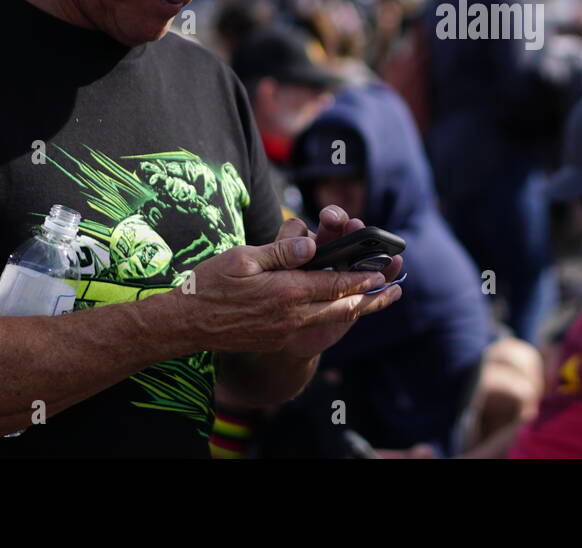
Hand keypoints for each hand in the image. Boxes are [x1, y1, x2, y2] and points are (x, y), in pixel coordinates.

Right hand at [170, 205, 402, 357]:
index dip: (362, 277)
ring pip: (330, 318)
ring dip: (355, 307)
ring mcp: (285, 330)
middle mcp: (292, 315)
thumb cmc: (210, 284)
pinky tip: (336, 306)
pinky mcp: (276, 338)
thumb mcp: (244, 258)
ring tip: (376, 299)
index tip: (382, 272)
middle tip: (394, 290)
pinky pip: (312, 325)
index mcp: (287, 292)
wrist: (186, 324)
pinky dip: (330, 314)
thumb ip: (281, 251)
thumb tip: (311, 243)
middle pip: (342, 307)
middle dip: (371, 298)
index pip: (335, 284)